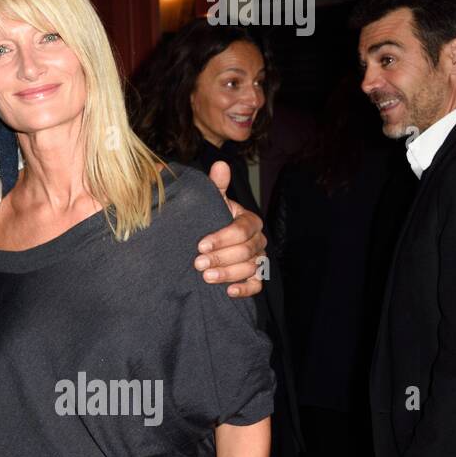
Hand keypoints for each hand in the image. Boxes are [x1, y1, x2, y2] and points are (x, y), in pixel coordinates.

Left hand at [194, 161, 265, 297]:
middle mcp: (257, 240)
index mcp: (248, 220)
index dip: (224, 237)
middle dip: (222, 257)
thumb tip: (220, 164)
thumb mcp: (209, 202)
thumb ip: (214, 186)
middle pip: (247, 250)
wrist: (201, 244)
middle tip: (198, 263)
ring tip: (205, 277)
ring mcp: (257, 260)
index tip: (200, 244)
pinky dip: (244, 290)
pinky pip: (257, 286)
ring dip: (228, 274)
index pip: (244, 228)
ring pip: (250, 268)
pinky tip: (228, 292)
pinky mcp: (254, 277)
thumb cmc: (207, 219)